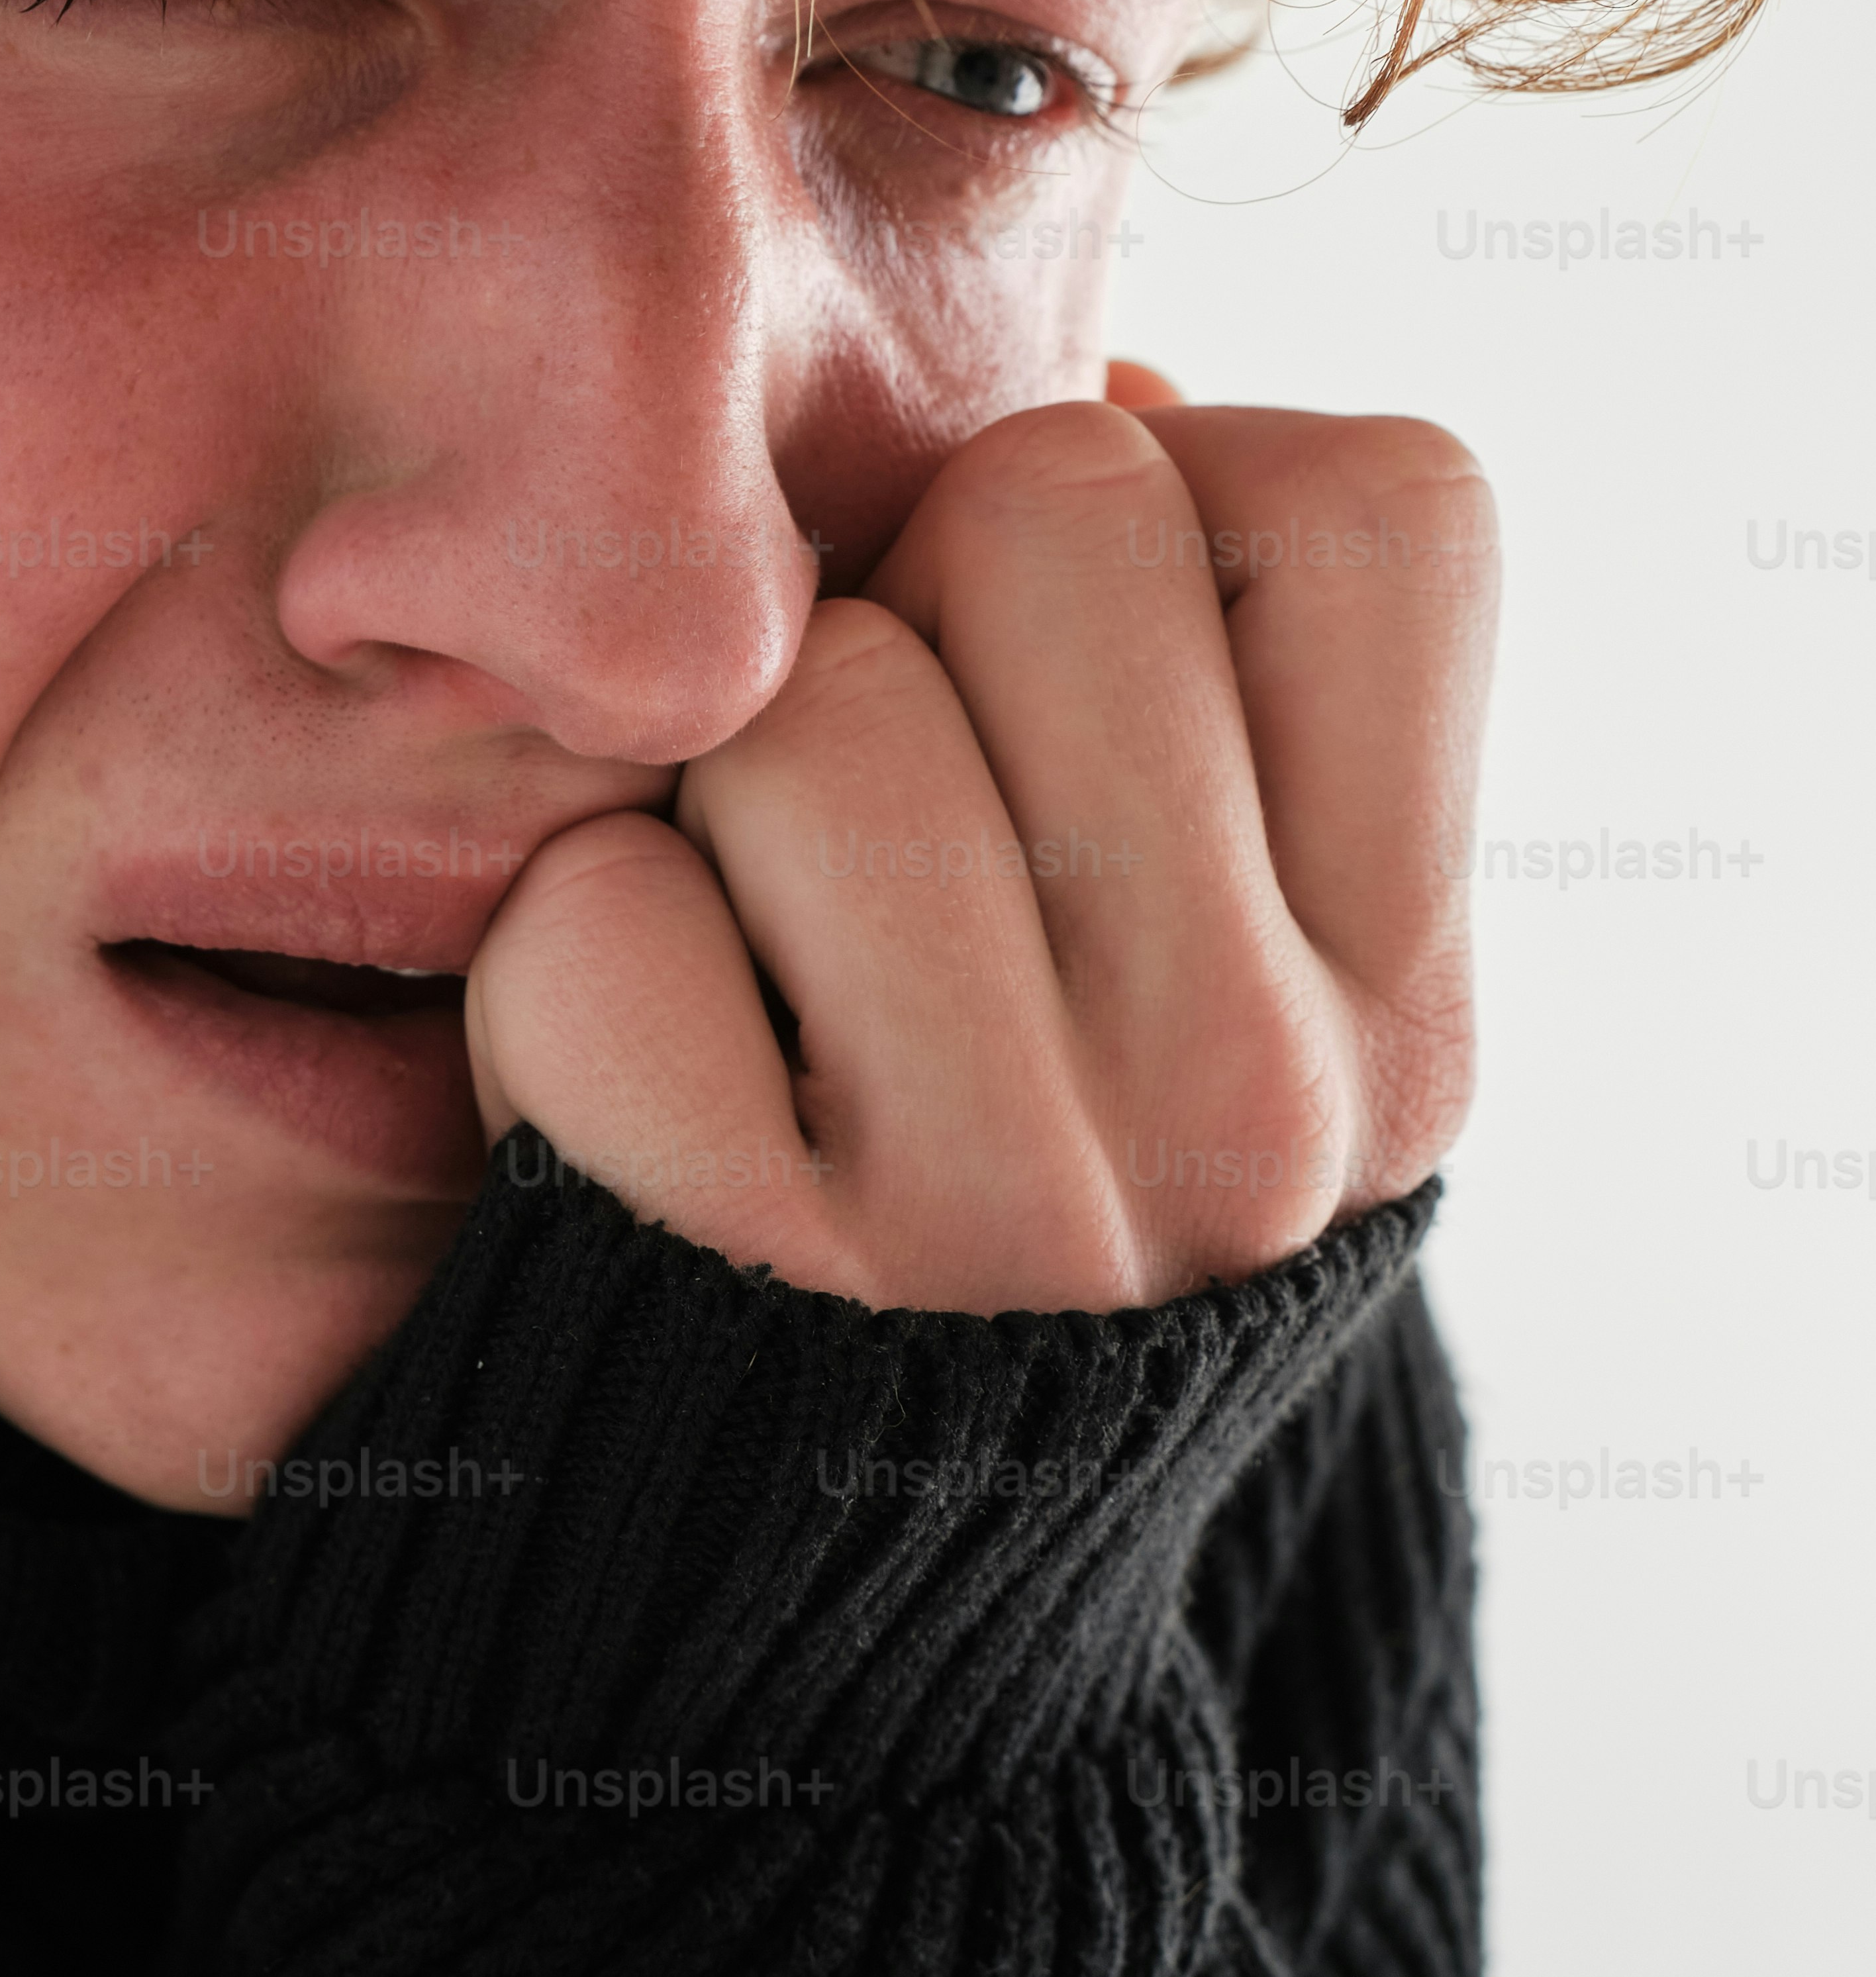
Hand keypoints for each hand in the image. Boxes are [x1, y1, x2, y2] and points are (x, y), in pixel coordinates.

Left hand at [464, 381, 1495, 1314]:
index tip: (1094, 691)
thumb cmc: (996, 1165)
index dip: (1184, 510)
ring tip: (771, 956)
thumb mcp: (1204, 961)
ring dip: (729, 785)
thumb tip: (1111, 377)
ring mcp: (1008, 1206)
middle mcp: (1259, 1105)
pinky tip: (652, 1077)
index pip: (1375, 506)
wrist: (825, 1599)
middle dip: (925, 600)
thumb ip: (1202, 684)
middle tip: (892, 812)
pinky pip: (598, 906)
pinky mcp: (736, 1271)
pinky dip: (571, 957)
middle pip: (1057, 505)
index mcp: (1405, 1001)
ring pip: (810, 693)